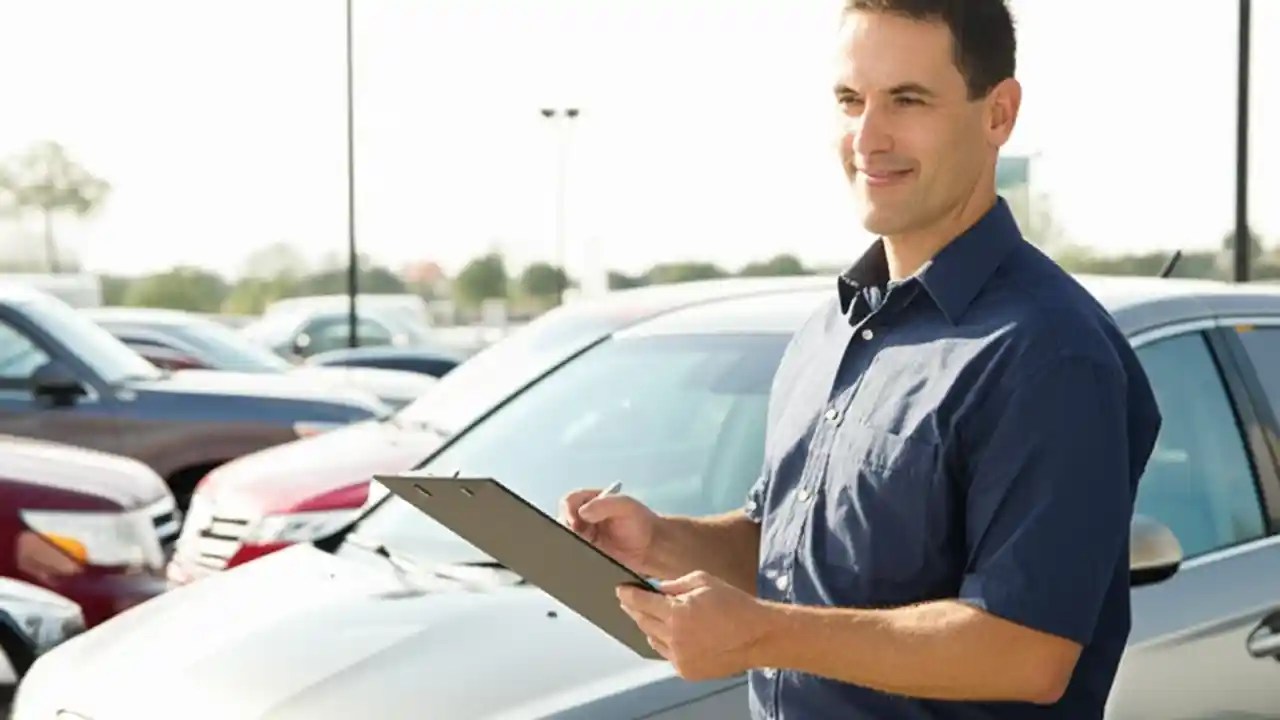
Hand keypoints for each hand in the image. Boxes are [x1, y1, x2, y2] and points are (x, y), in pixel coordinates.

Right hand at [559, 488, 659, 574]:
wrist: (653, 548)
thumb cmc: (642, 523)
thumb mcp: (626, 506)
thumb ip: (604, 504)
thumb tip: (582, 512)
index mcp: (592, 500)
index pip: (570, 501)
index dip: (568, 511)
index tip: (575, 522)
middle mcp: (586, 517)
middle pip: (564, 520)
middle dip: (566, 529)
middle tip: (576, 538)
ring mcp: (586, 535)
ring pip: (566, 538)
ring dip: (570, 543)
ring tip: (582, 549)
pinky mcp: (588, 552)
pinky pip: (574, 553)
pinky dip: (575, 555)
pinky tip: (583, 557)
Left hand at [616, 570, 769, 680]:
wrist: (758, 635)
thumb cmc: (735, 605)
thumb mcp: (703, 581)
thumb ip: (674, 584)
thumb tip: (655, 587)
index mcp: (676, 614)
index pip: (641, 602)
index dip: (628, 595)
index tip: (621, 590)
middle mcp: (674, 638)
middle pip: (642, 621)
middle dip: (634, 609)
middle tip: (629, 601)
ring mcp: (680, 657)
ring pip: (651, 639)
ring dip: (649, 626)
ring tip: (652, 616)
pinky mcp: (686, 670)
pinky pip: (666, 653)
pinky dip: (664, 642)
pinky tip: (670, 633)